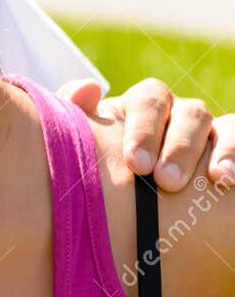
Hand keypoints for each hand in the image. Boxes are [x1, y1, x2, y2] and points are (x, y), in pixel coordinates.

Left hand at [62, 77, 234, 190]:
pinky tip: (226, 179)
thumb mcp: (88, 148)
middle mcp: (176, 114)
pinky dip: (233, 155)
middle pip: (188, 112)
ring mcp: (204, 131)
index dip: (144, 128)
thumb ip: (78, 119)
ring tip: (212, 180)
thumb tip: (89, 88)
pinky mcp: (227, 146)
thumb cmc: (103, 175)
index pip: (149, 99)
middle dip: (179, 146)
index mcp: (139, 110)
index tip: (136, 165)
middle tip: (165, 180)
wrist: (130, 208)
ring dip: (213, 151)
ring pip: (213, 125)